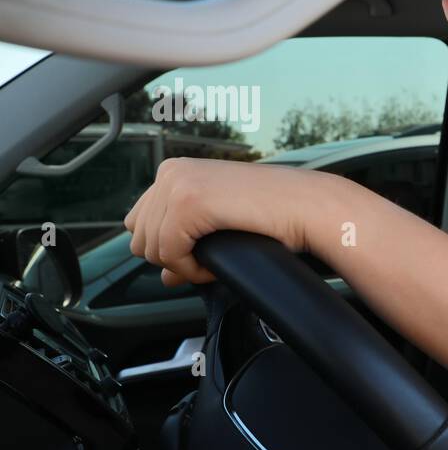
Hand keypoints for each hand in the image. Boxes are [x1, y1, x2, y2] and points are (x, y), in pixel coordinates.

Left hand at [123, 157, 338, 286]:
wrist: (308, 207)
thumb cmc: (275, 215)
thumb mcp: (219, 226)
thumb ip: (185, 244)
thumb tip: (164, 278)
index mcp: (175, 171)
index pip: (138, 223)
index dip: (167, 249)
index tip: (200, 256)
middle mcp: (170, 172)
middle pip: (139, 238)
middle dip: (172, 259)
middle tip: (208, 263)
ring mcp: (177, 185)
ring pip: (150, 248)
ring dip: (184, 266)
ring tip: (215, 264)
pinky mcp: (188, 203)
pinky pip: (170, 253)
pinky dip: (192, 269)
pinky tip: (214, 265)